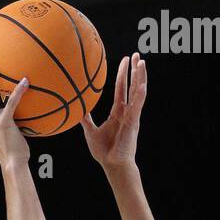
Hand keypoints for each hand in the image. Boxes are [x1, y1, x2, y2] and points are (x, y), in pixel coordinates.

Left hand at [80, 53, 145, 169]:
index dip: (123, 75)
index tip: (125, 61)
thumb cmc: (104, 151)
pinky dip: (140, 96)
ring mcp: (131, 116)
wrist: (112, 164)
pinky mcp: (133, 122)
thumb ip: (86, 119)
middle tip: (136, 55)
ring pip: (137, 92)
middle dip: (134, 70)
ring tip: (142, 62)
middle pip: (131, 86)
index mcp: (117, 112)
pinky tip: (142, 85)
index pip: (121, 89)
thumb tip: (76, 109)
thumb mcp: (91, 132)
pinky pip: (137, 107)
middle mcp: (126, 111)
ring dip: (140, 77)